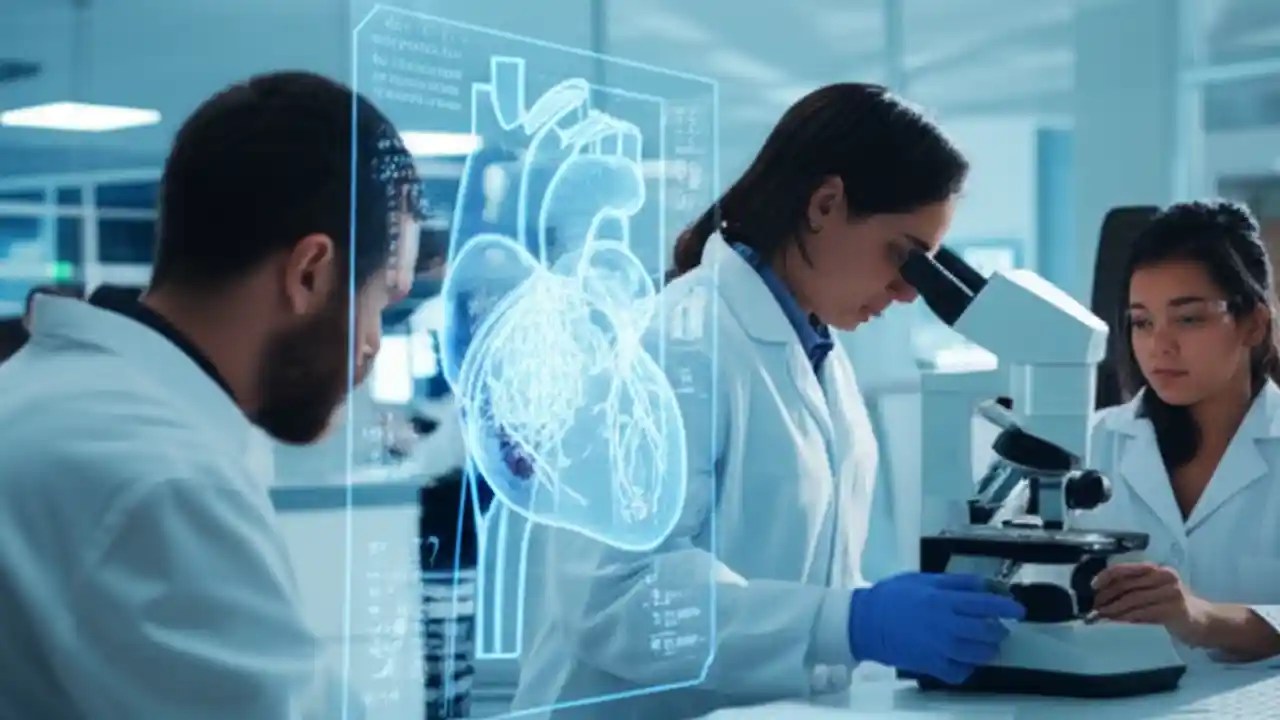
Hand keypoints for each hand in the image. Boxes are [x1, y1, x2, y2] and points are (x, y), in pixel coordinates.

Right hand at [849, 572, 1025, 684]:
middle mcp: (946, 625)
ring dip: (989, 650)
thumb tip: (987, 585)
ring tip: (987, 645)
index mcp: (943, 600)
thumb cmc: (894, 596)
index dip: (1007, 608)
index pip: (985, 604)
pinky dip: (968, 667)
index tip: (1019, 611)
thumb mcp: (924, 580)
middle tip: (999, 628)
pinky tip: (966, 660)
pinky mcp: (931, 666)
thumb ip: (956, 582)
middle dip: (999, 631)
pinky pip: (960, 672)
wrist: (865, 622)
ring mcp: (939, 648)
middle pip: (986, 631)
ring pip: (978, 654)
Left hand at [1090, 562, 1211, 644]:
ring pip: (1132, 600)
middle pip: (1126, 585)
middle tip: (1093, 608)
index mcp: (1156, 568)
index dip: (1105, 576)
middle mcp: (1164, 576)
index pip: (1124, 568)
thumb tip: (1100, 592)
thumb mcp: (1153, 589)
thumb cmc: (1171, 604)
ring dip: (1113, 610)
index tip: (1092, 587)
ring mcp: (1171, 593)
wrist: (1202, 620)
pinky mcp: (1174, 610)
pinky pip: (1143, 614)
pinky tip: (1116, 623)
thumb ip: (1133, 586)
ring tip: (1100, 617)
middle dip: (1106, 597)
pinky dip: (1126, 618)